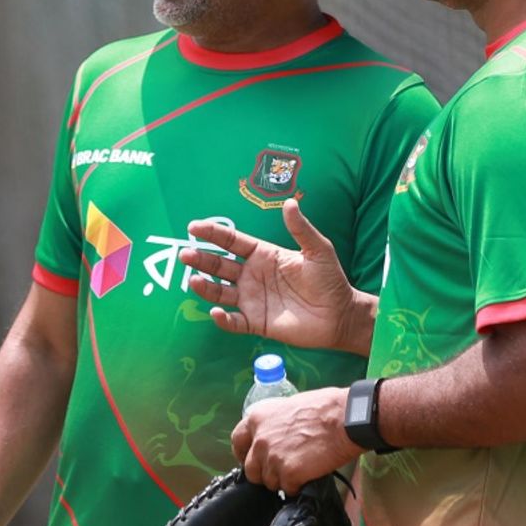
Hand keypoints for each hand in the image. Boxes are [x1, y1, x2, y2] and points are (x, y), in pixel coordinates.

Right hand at [182, 200, 362, 350]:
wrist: (340, 314)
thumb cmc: (329, 279)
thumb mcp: (318, 250)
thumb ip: (301, 229)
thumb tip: (289, 202)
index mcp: (263, 255)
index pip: (232, 242)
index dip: (213, 234)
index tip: (194, 227)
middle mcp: (252, 276)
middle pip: (220, 266)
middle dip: (201, 259)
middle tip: (185, 254)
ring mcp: (252, 300)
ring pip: (220, 293)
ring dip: (206, 287)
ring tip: (193, 280)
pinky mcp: (256, 322)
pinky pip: (234, 322)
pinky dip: (223, 319)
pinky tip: (217, 312)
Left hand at [232, 387, 361, 493]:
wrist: (345, 418)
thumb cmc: (325, 407)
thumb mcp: (290, 406)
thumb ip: (275, 423)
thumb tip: (276, 435)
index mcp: (258, 418)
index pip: (237, 441)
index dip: (243, 453)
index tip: (251, 459)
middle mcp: (259, 439)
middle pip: (251, 469)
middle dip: (265, 472)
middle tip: (283, 468)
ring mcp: (272, 458)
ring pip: (269, 482)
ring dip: (283, 479)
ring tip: (302, 468)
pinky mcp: (288, 474)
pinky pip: (288, 489)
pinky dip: (298, 486)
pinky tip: (310, 474)